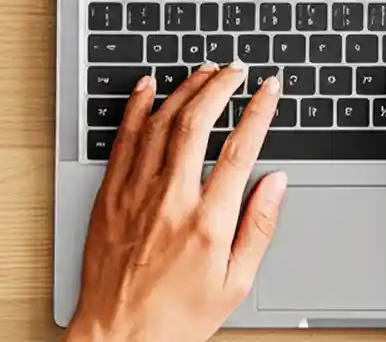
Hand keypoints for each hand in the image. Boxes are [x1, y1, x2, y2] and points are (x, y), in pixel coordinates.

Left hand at [66, 62, 286, 341]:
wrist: (117, 337)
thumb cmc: (176, 318)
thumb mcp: (236, 284)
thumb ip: (259, 227)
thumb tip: (276, 182)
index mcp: (208, 222)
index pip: (240, 149)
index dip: (259, 110)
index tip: (269, 88)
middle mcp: (170, 200)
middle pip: (197, 122)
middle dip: (220, 86)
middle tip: (236, 69)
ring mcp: (135, 194)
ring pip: (160, 122)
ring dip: (185, 89)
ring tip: (205, 71)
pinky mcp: (109, 196)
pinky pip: (123, 139)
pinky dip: (136, 107)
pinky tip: (147, 87)